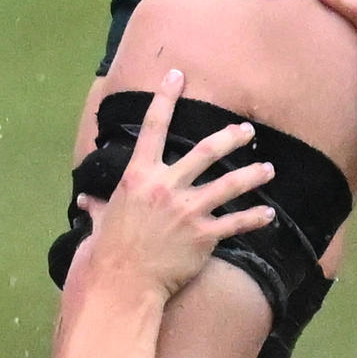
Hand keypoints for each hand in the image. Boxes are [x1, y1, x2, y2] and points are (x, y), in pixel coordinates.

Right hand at [65, 71, 274, 304]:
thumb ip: (100, 205)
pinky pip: (236, 223)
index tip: (177, 75)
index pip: (153, 128)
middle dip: (231, 138)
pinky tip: (269, 215)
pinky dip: (255, 218)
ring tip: (267, 169)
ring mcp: (188, 210)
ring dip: (252, 175)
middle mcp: (166, 186)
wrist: (122, 282)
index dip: (165, 98)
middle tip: (246, 132)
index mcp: (139, 176)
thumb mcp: (101, 219)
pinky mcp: (204, 236)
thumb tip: (87, 202)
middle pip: (206, 152)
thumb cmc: (107, 250)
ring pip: (229, 184)